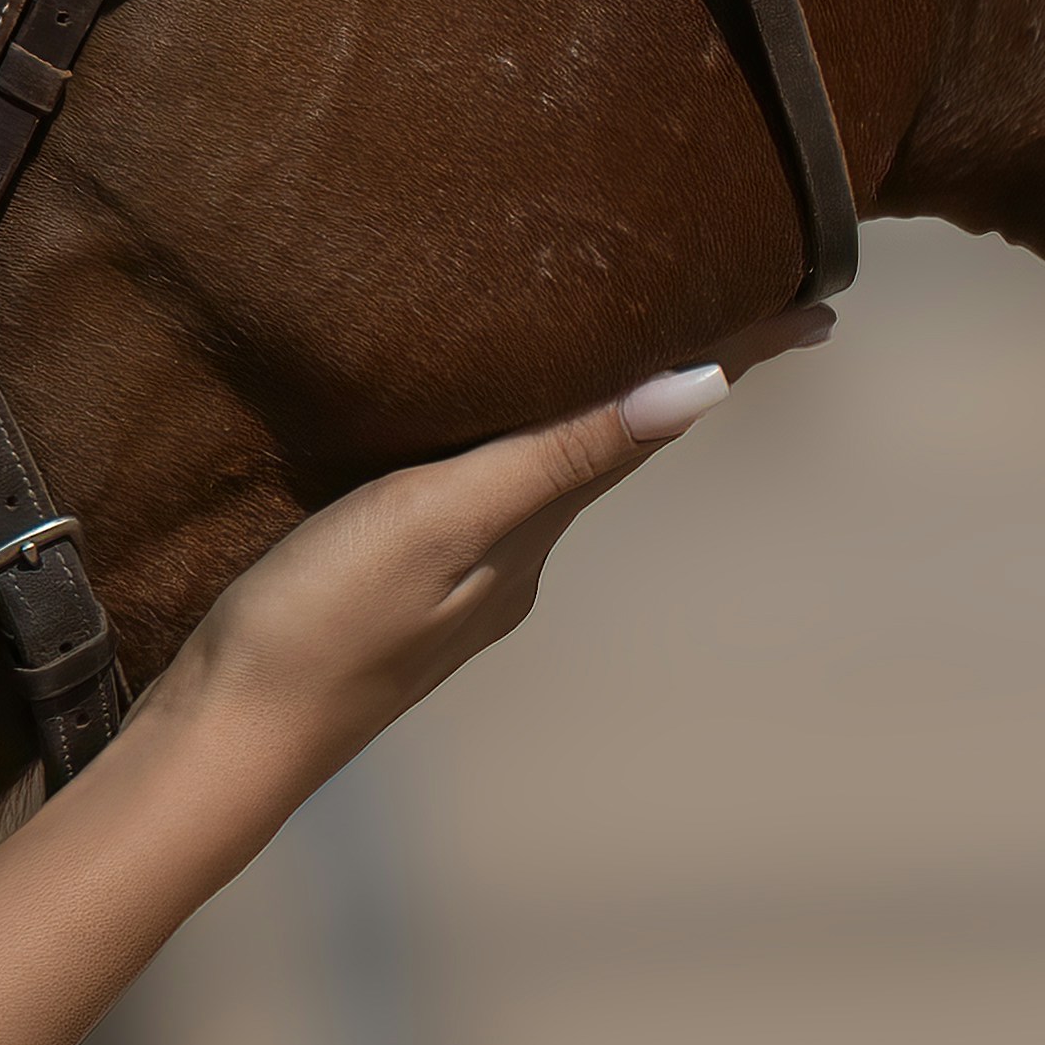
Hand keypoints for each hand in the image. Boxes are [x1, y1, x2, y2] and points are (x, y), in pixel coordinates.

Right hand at [174, 315, 823, 819]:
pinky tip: (484, 436)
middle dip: (671, 374)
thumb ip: (558, 455)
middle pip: (609, 443)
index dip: (731, 364)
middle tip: (737, 305)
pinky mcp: (398, 590)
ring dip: (594, 411)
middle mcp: (513, 559)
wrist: (224, 739)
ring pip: (548, 471)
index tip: (820, 313)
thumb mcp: (441, 520)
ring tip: (623, 346)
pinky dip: (516, 446)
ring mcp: (457, 582)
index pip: (650, 424)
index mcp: (532, 534)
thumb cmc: (322, 623)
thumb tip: (700, 392)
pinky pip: (487, 495)